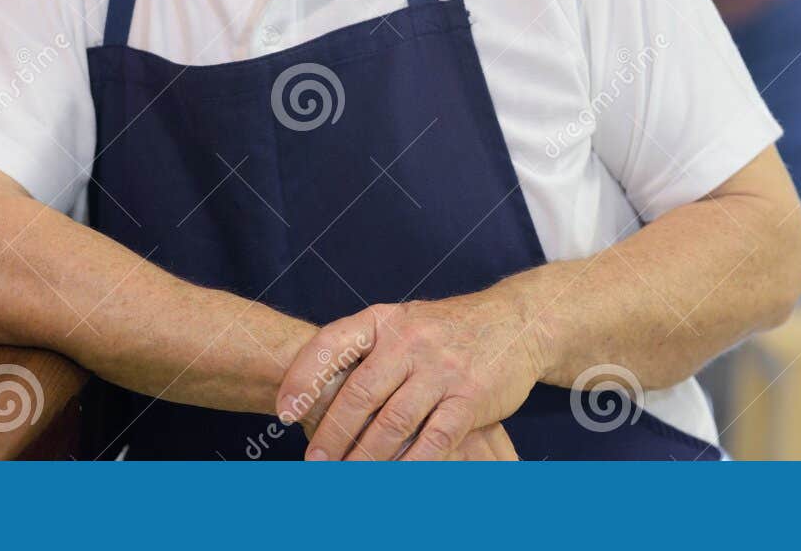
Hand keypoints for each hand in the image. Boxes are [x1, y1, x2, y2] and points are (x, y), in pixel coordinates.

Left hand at [276, 294, 546, 460]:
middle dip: (331, 435)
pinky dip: (409, 467)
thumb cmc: (445, 330)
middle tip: (314, 464)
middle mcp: (410, 340)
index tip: (283, 412)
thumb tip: (311, 391)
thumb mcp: (403, 323)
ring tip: (346, 480)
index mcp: (384, 319)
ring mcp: (442, 368)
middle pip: (359, 395)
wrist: (516, 322)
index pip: (332, 344)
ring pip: (392, 425)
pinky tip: (393, 482)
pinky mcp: (470, 397)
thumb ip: (365, 351)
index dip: (303, 378)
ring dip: (364, 460)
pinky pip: (432, 441)